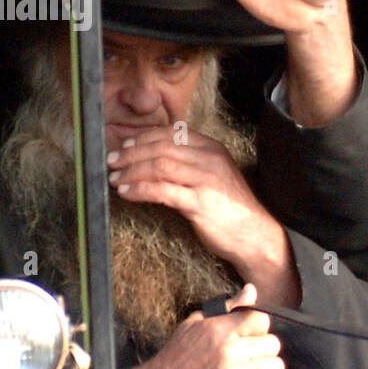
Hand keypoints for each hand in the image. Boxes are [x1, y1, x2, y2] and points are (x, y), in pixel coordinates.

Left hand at [106, 125, 299, 303]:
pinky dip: (139, 190)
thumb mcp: (213, 176)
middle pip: (161, 147)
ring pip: (159, 166)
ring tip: (114, 179)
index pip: (171, 133)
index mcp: (213, 149)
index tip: (125, 145)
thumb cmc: (231, 208)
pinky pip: (161, 191)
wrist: (255, 235)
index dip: (143, 137)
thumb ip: (188, 164)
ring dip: (131, 172)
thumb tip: (151, 160)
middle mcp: (210, 159)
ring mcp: (206, 180)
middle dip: (131, 153)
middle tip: (112, 161)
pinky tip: (126, 194)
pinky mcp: (200, 203)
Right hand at [124, 284, 289, 368]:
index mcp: (219, 330)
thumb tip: (251, 290)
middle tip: (252, 357)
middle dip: (264, 349)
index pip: (261, 320)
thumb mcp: (195, 324)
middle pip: (272, 343)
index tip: (250, 337)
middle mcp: (229, 351)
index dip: (259, 328)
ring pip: (276, 365)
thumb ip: (227, 308)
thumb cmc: (175, 358)